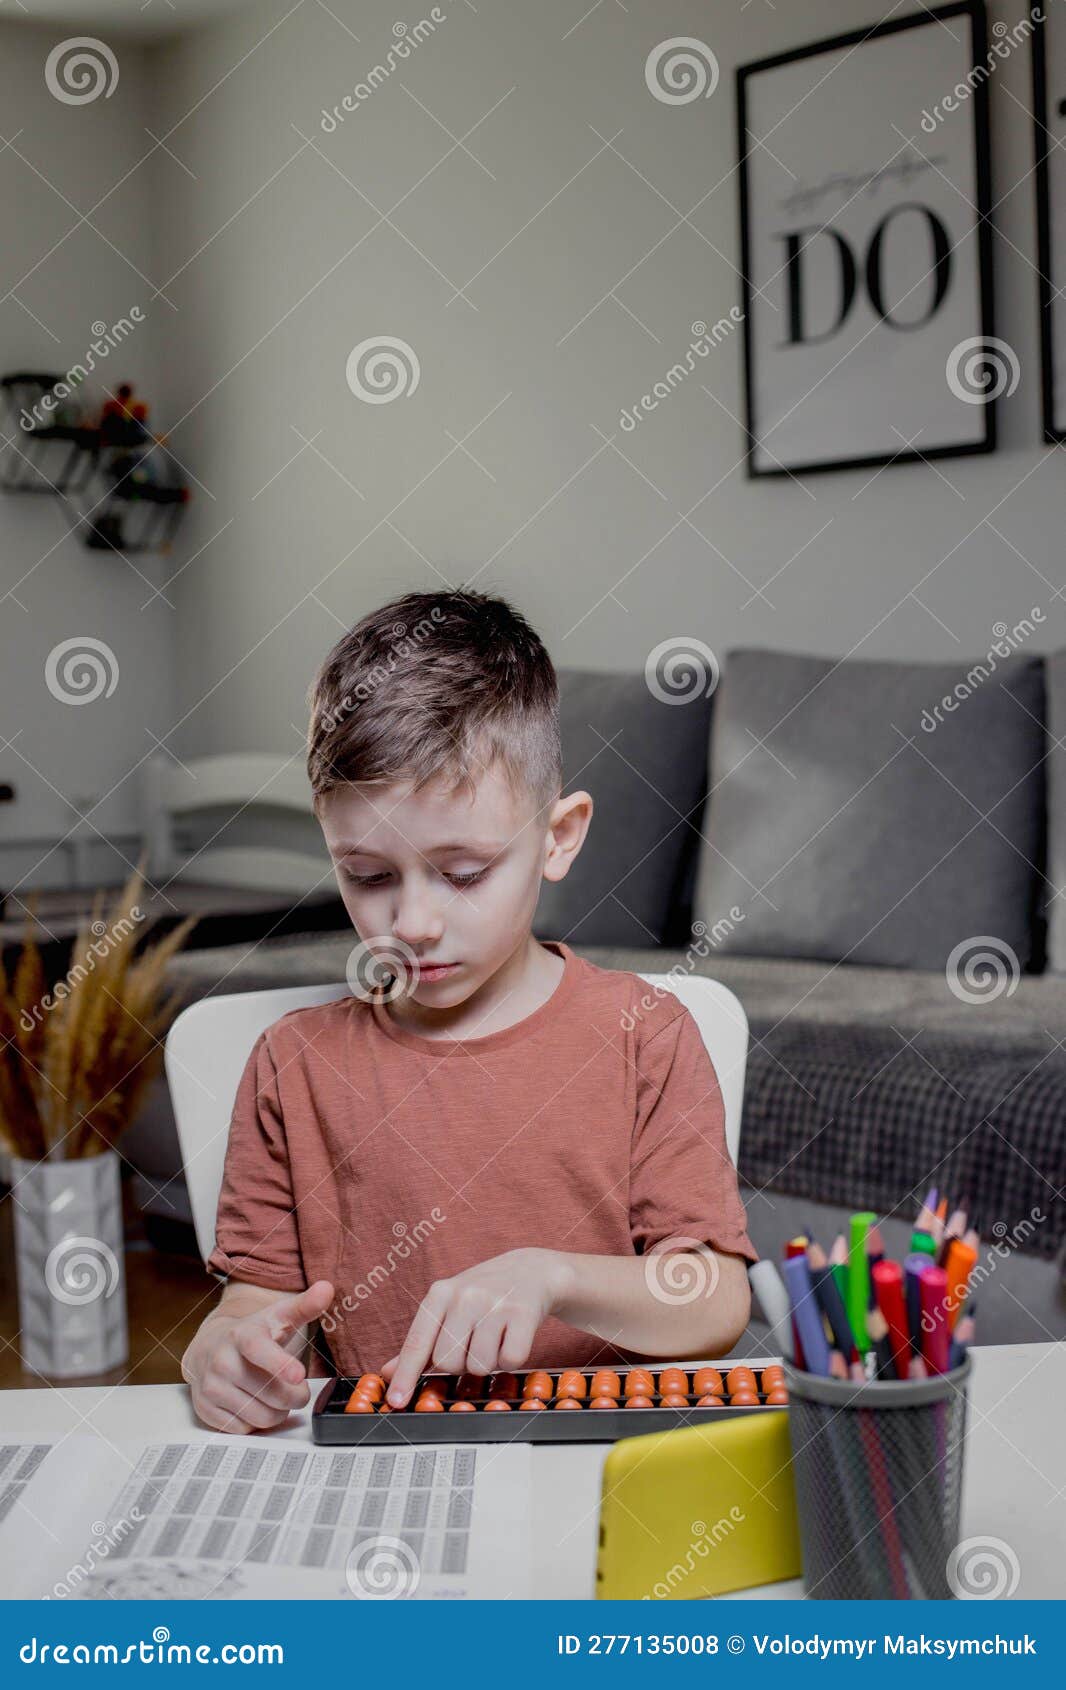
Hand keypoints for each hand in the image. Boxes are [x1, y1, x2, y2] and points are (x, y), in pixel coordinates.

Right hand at [183, 1280, 334, 1433]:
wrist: (210, 1346)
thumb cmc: (251, 1334)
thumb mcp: (278, 1317)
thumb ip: (305, 1305)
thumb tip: (327, 1288)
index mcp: (242, 1335)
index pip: (259, 1349)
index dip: (279, 1363)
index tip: (298, 1374)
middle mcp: (222, 1360)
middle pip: (273, 1394)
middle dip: (294, 1396)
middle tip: (293, 1384)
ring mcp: (210, 1386)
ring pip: (262, 1417)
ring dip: (276, 1411)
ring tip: (272, 1393)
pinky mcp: (204, 1409)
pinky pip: (244, 1429)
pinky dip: (254, 1422)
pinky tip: (251, 1402)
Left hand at [381, 1249, 569, 1407]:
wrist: (530, 1269)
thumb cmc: (483, 1295)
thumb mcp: (448, 1308)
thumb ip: (420, 1343)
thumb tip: (389, 1373)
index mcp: (440, 1294)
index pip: (417, 1342)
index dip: (405, 1375)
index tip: (396, 1401)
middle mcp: (465, 1296)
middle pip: (448, 1362)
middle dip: (460, 1364)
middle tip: (473, 1344)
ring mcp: (494, 1304)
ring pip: (480, 1366)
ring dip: (488, 1362)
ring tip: (495, 1338)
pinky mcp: (523, 1314)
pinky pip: (511, 1361)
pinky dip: (512, 1359)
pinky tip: (512, 1337)